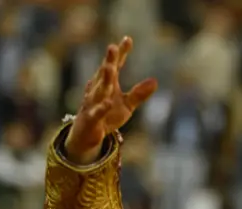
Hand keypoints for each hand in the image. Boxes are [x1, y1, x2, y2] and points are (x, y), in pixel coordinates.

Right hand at [64, 36, 156, 164]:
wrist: (86, 136)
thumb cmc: (107, 116)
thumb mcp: (126, 105)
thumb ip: (138, 94)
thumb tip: (155, 81)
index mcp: (107, 84)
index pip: (115, 66)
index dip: (120, 53)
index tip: (128, 39)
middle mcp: (98, 90)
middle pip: (104, 73)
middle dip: (109, 61)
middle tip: (112, 47)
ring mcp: (93, 103)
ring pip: (99, 90)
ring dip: (104, 79)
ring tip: (110, 68)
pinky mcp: (91, 119)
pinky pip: (96, 112)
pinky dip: (101, 108)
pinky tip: (108, 103)